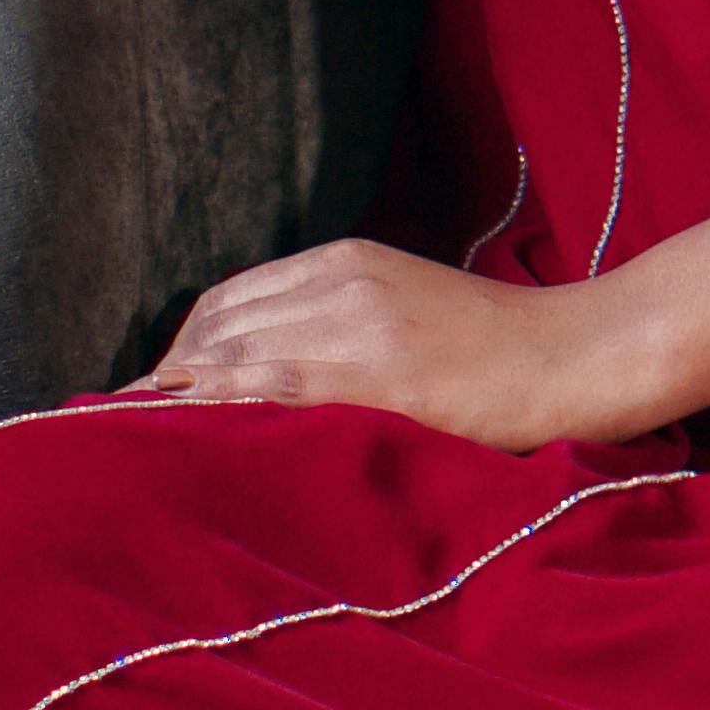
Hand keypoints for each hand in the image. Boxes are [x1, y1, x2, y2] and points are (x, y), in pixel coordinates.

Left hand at [128, 242, 633, 453]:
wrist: (582, 354)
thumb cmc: (502, 350)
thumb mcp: (410, 315)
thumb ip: (343, 331)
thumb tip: (273, 382)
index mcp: (345, 261)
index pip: (229, 302)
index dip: (182, 354)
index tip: (153, 401)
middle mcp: (340, 280)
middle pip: (218, 324)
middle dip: (167, 379)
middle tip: (126, 436)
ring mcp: (359, 321)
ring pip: (236, 352)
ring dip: (179, 399)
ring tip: (134, 447)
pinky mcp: (382, 371)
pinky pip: (276, 386)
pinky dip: (221, 408)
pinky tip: (188, 437)